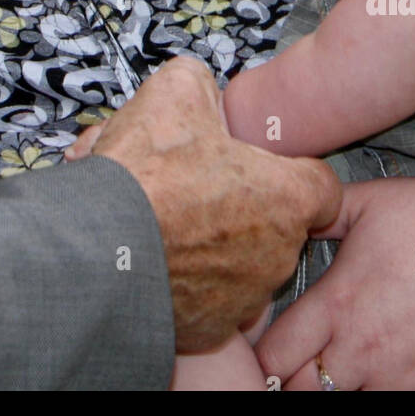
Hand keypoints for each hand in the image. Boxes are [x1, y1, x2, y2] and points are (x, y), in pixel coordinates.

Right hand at [83, 57, 342, 353]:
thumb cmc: (143, 176)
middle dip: (238, 200)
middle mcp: (275, 256)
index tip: (262, 164)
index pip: (320, 185)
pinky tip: (149, 246)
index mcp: (286, 199)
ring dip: (207, 236)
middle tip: (195, 180)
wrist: (93, 245)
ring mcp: (242, 298)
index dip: (290, 169)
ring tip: (159, 210)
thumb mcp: (177, 89)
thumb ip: (204, 86)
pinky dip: (182, 275)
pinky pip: (204, 294)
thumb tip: (201, 93)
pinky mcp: (206, 329)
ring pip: (235, 259)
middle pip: (273, 222)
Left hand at [257, 172, 414, 389]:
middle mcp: (363, 351)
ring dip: (335, 393)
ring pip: (341, 411)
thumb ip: (320, 214)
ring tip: (344, 370)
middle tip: (305, 359)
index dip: (266, 350)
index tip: (277, 337)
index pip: (272, 356)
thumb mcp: (370, 201)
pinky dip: (379, 401)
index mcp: (338, 302)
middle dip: (292, 380)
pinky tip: (382, 379)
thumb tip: (285, 215)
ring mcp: (401, 382)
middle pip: (298, 394)